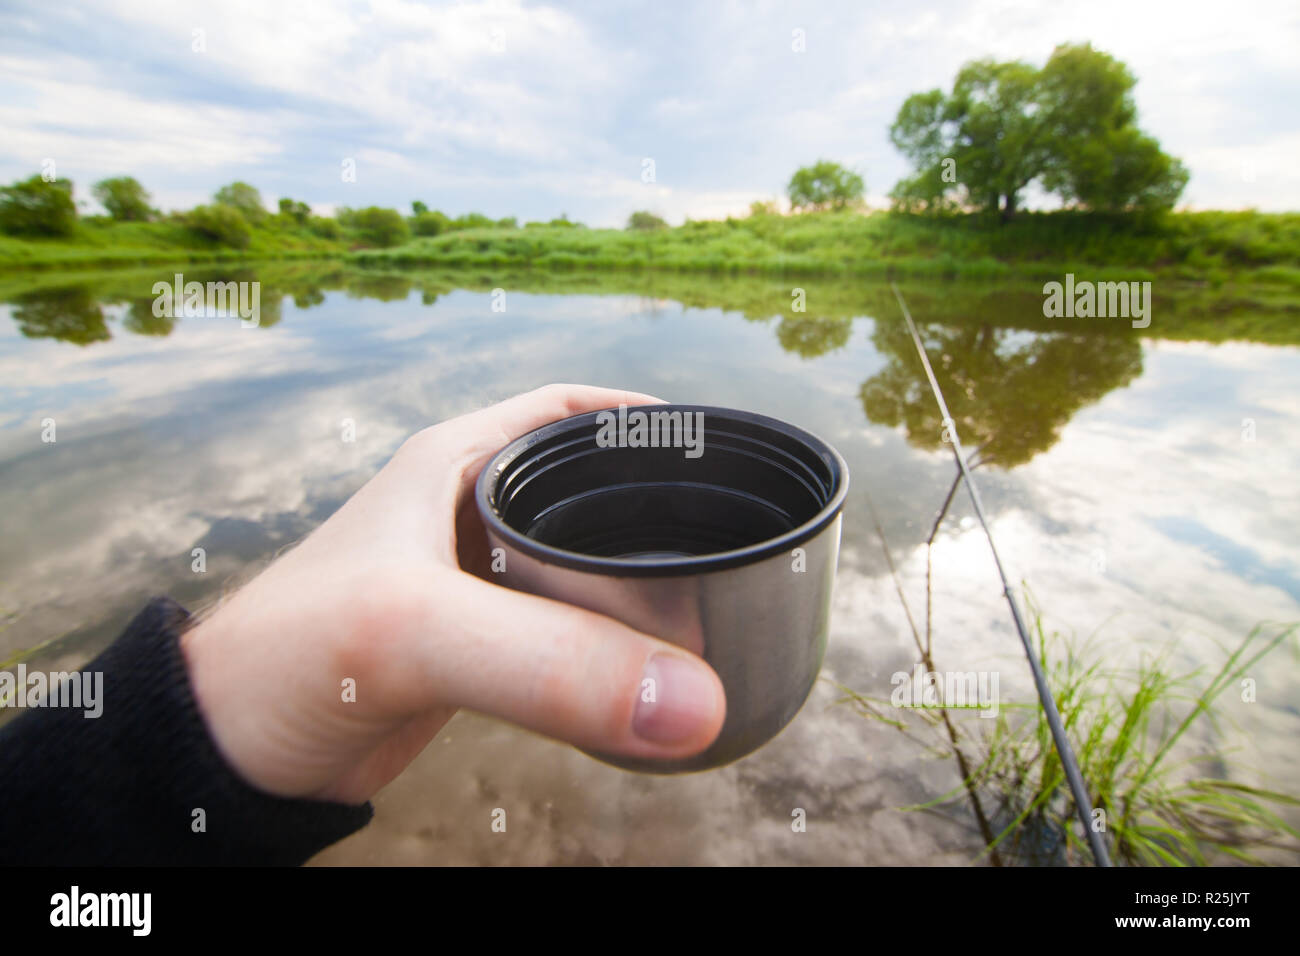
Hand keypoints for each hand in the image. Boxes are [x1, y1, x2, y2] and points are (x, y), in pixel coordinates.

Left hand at [179, 385, 726, 803]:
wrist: (231, 750)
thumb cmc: (288, 658)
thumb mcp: (417, 634)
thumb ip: (549, 662)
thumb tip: (690, 700)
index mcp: (453, 465)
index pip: (570, 411)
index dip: (646, 422)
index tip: (720, 450)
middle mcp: (466, 513)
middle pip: (591, 492)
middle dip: (658, 513)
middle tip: (731, 544)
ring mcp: (471, 584)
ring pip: (581, 569)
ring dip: (637, 589)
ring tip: (706, 608)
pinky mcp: (472, 649)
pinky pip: (561, 634)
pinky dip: (607, 649)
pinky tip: (639, 672)